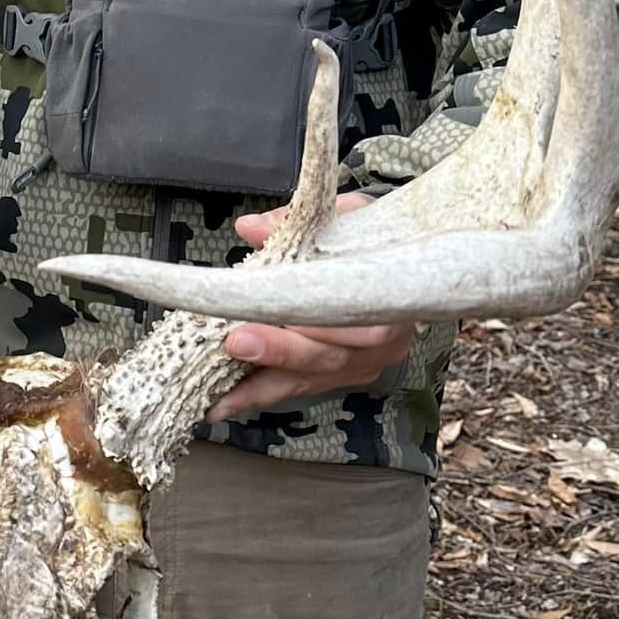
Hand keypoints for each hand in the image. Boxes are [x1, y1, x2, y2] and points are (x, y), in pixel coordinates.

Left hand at [206, 192, 413, 421]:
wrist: (400, 264)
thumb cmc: (370, 239)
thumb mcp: (344, 217)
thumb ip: (298, 223)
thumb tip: (252, 228)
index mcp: (392, 294)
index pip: (354, 312)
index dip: (313, 315)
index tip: (269, 310)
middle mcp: (384, 339)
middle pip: (331, 354)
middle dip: (279, 350)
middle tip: (235, 342)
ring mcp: (364, 363)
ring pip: (312, 379)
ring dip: (262, 386)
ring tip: (218, 395)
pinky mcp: (343, 377)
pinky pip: (300, 388)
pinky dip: (262, 395)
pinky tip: (226, 402)